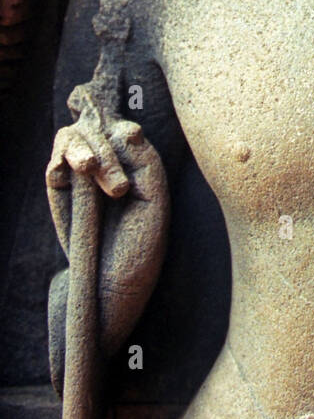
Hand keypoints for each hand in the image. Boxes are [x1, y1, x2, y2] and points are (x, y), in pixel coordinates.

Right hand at [46, 85, 169, 357]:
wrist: (108, 290)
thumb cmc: (139, 248)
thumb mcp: (155, 206)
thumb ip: (147, 166)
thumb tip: (131, 129)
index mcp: (137, 163)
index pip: (125, 128)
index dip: (123, 133)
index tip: (130, 154)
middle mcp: (108, 163)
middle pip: (98, 127)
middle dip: (105, 150)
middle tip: (117, 189)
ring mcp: (81, 176)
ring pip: (73, 137)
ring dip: (81, 148)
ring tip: (87, 167)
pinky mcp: (59, 192)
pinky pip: (53, 166)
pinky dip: (58, 162)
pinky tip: (67, 172)